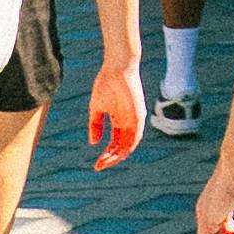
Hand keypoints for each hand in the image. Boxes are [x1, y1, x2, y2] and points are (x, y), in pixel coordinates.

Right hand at [87, 56, 144, 170]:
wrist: (117, 66)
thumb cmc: (106, 83)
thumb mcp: (97, 107)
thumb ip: (95, 124)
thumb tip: (94, 142)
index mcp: (119, 120)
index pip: (115, 144)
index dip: (106, 156)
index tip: (96, 166)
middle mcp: (128, 121)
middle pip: (122, 147)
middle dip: (111, 159)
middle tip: (99, 166)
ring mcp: (134, 117)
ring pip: (130, 144)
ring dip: (119, 155)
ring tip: (107, 162)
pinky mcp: (139, 112)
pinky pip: (138, 133)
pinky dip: (130, 144)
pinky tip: (121, 152)